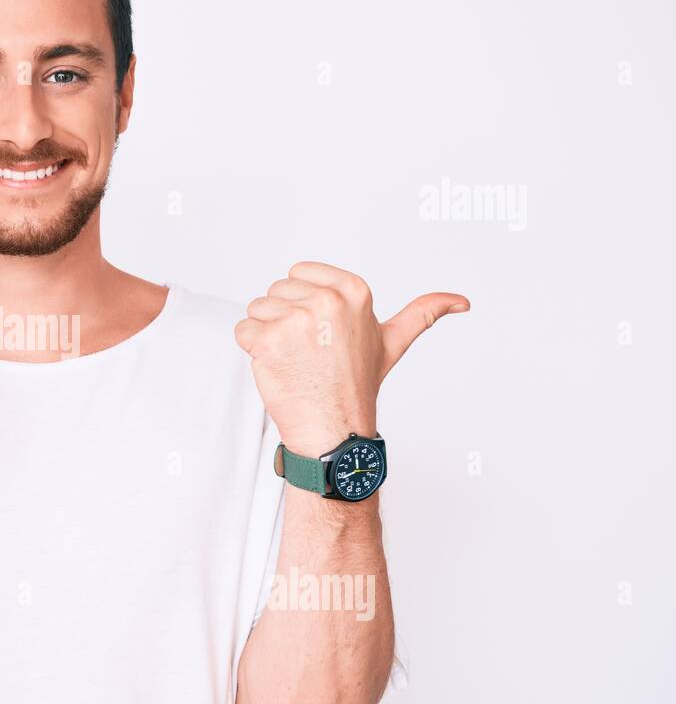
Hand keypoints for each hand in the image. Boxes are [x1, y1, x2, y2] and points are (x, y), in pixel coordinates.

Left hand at [233, 261, 468, 456]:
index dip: (301, 302)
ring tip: (294, 360)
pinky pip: (242, 330)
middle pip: (275, 290)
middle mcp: (326, 300)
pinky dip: (252, 350)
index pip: (298, 273)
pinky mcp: (268, 340)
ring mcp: (296, 320)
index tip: (320, 331)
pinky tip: (278, 367)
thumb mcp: (392, 342)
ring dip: (266, 335)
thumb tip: (461, 302)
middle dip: (283, 319)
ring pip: (257, 309)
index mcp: (354, 291)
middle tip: (308, 352)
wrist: (333, 430)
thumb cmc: (357, 385)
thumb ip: (422, 314)